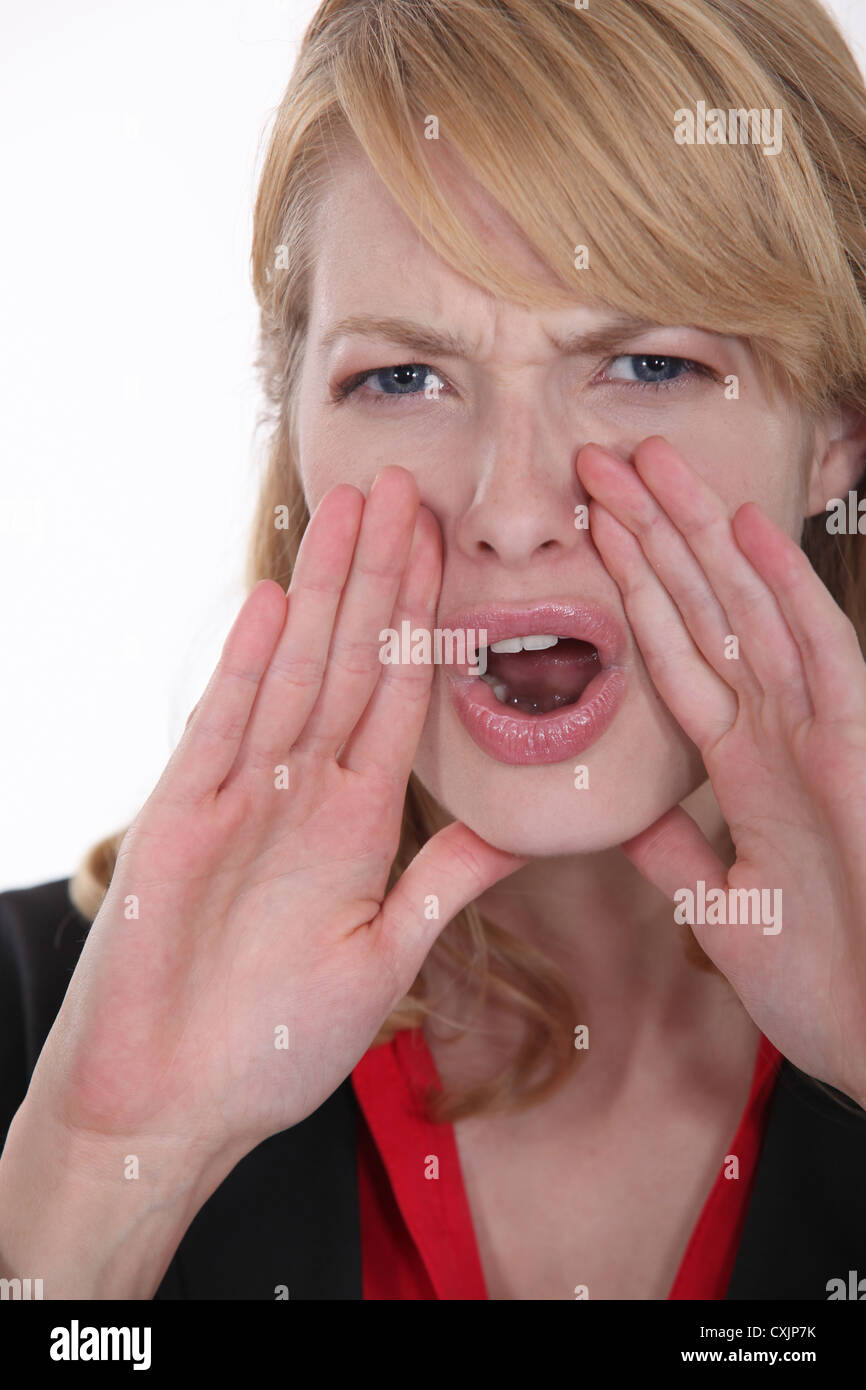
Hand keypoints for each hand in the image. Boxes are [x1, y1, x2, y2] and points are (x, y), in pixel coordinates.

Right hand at [30, 466, 524, 1168]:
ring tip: (348, 509)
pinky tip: (273, 602)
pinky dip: (246, 668)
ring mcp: (239, 798)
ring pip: (292, 673)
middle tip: (405, 485)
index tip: (451, 547)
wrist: (173, 1103)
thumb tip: (523, 834)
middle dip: (379, 573)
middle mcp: (303, 792)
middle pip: (350, 660)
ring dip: (321, 592)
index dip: (428, 619)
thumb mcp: (385, 958)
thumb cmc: (277, 1043)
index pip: (403, 695)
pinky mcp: (179, 820)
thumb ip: (443, 885)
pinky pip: (219, 731)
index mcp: (358, 822)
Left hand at [577, 435, 865, 1106]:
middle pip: (706, 610)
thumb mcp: (720, 905)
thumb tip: (622, 813)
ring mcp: (821, 733)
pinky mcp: (857, 745)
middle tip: (599, 461)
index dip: (633, 587)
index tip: (590, 528)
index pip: (676, 652)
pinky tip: (747, 525)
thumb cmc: (822, 981)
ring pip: (751, 610)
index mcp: (744, 764)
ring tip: (648, 462)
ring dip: (700, 535)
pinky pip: (820, 651)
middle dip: (654, 534)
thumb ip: (676, 848)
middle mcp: (780, 732)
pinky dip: (786, 587)